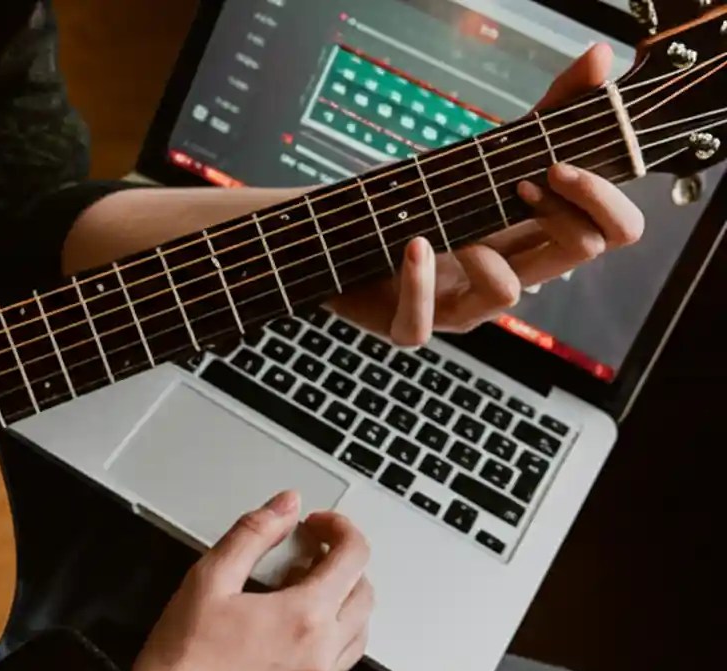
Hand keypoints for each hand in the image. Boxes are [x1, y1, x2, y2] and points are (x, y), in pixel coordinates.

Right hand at [131, 492, 372, 670]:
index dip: (340, 527)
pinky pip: (347, 651)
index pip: (353, 557)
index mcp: (304, 615)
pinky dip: (340, 624)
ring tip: (307, 578)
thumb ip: (253, 533)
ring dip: (346, 592)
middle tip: (310, 543)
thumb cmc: (187, 654)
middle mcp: (321, 647)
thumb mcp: (211, 577)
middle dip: (344, 557)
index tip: (316, 522)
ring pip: (362, 623)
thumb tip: (284, 506)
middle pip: (364, 588)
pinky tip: (304, 614)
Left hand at [329, 43, 645, 345]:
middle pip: (581, 255)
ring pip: (504, 296)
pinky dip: (417, 284)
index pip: (612, 233)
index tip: (559, 167)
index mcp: (538, 239)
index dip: (605, 202)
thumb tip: (599, 56)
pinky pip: (420, 323)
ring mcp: (461, 307)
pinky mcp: (408, 324)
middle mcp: (511, 274)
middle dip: (564, 213)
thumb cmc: (429, 206)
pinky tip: (414, 245)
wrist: (347, 244)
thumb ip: (545, 114)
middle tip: (525, 181)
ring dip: (485, 255)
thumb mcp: (488, 160)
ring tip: (451, 228)